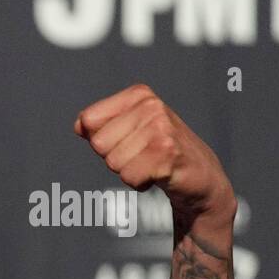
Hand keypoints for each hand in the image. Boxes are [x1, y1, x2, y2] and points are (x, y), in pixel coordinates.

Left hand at [75, 83, 234, 221]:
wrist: (199, 173)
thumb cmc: (159, 150)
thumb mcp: (128, 129)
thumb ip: (99, 124)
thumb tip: (80, 125)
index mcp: (139, 95)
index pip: (89, 120)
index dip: (102, 138)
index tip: (127, 139)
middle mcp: (151, 106)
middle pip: (98, 144)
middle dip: (115, 156)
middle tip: (142, 154)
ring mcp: (161, 129)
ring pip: (112, 162)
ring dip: (129, 171)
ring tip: (151, 163)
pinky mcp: (167, 154)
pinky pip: (129, 177)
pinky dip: (140, 183)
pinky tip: (159, 174)